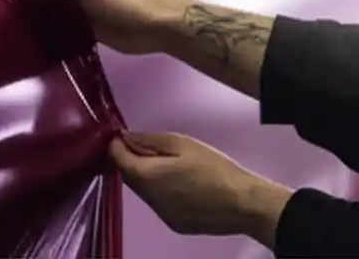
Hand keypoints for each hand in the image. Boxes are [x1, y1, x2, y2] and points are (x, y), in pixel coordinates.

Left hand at [111, 132, 291, 248]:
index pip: (118, 160)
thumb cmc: (213, 168)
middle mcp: (148, 199)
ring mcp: (161, 214)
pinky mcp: (174, 224)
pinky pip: (159, 204)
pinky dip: (161, 191)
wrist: (242, 203)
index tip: (121, 136)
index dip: (116, 146)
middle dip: (131, 160)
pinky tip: (180, 185)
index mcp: (147, 176)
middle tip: (146, 147)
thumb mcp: (182, 144)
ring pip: (144, 192)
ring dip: (146, 177)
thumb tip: (126, 138)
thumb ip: (149, 140)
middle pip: (129, 177)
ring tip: (168, 165)